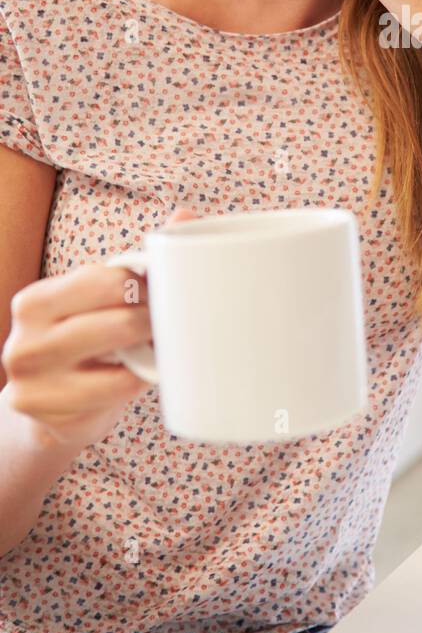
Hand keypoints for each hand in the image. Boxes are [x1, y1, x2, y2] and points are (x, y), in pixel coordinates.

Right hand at [1, 208, 197, 452]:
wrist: (48, 405)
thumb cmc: (82, 340)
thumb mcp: (96, 299)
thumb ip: (135, 261)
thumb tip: (185, 215)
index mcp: (35, 301)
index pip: (104, 281)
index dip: (143, 285)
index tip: (158, 291)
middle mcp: (25, 341)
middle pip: (116, 323)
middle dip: (151, 321)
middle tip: (164, 323)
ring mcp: (33, 384)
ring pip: (119, 362)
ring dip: (148, 353)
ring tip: (153, 346)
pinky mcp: (49, 417)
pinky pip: (115, 394)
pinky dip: (136, 382)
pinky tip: (136, 374)